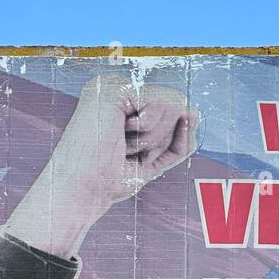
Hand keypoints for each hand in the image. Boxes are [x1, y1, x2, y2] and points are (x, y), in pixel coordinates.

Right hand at [5, 73, 199, 258]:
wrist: (82, 191)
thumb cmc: (109, 182)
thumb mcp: (154, 160)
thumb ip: (176, 139)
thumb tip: (195, 112)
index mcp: (124, 106)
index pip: (172, 114)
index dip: (165, 143)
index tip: (135, 158)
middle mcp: (119, 91)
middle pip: (175, 107)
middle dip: (161, 141)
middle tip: (128, 153)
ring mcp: (115, 86)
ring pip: (171, 104)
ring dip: (153, 139)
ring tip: (122, 146)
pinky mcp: (115, 88)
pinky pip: (160, 103)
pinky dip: (148, 131)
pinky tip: (121, 136)